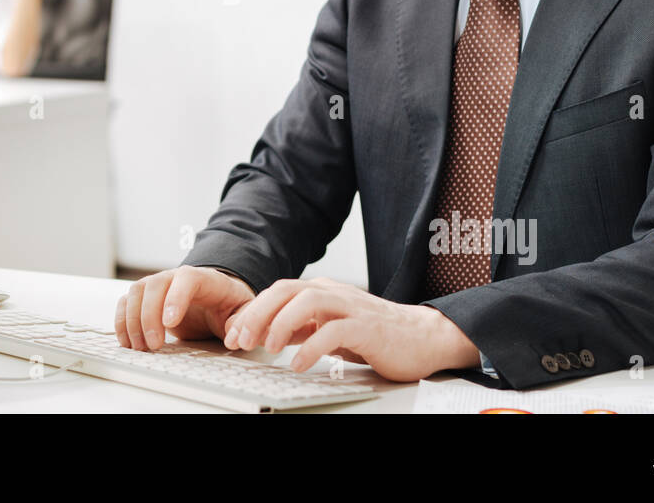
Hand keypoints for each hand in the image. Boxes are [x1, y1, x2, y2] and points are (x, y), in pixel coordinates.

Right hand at [114, 266, 255, 350]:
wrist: (216, 298)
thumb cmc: (229, 304)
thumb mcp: (243, 311)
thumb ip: (243, 321)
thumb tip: (235, 336)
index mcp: (204, 278)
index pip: (187, 279)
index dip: (176, 298)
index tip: (170, 324)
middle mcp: (175, 277)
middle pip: (155, 285)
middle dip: (150, 316)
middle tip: (154, 345)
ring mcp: (158, 285)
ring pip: (136, 292)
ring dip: (133, 320)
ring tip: (141, 348)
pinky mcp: (145, 298)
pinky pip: (126, 302)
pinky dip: (122, 321)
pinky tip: (127, 341)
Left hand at [221, 276, 479, 379]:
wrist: (422, 337)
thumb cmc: (374, 334)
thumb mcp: (329, 328)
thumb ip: (301, 328)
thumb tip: (266, 335)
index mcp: (320, 291)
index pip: (275, 293)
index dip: (249, 312)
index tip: (231, 335)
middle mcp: (332, 293)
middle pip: (285, 291)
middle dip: (257, 314)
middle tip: (240, 340)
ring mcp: (349, 307)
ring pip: (306, 302)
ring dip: (280, 324)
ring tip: (267, 348)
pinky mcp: (366, 327)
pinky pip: (333, 331)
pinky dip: (311, 346)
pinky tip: (298, 363)